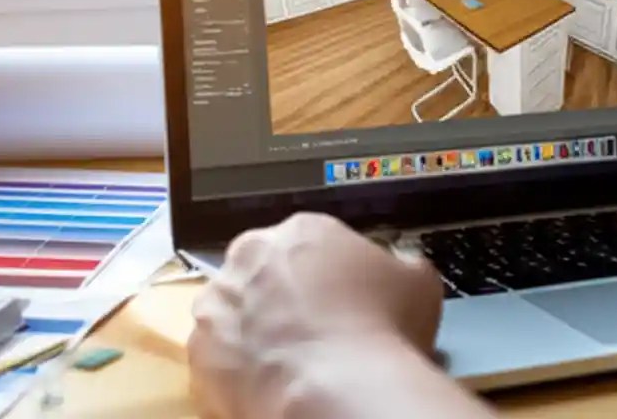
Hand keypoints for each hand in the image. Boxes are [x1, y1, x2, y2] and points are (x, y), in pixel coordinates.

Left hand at [189, 213, 442, 418]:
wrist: (337, 387)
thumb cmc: (381, 329)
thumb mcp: (417, 281)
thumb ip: (400, 264)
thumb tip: (400, 266)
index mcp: (304, 228)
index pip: (312, 242)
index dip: (328, 274)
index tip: (341, 298)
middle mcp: (252, 254)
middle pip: (266, 270)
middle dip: (284, 295)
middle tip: (314, 328)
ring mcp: (219, 301)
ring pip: (236, 311)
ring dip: (256, 328)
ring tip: (291, 359)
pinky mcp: (199, 349)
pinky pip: (219, 354)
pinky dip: (239, 367)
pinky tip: (270, 381)